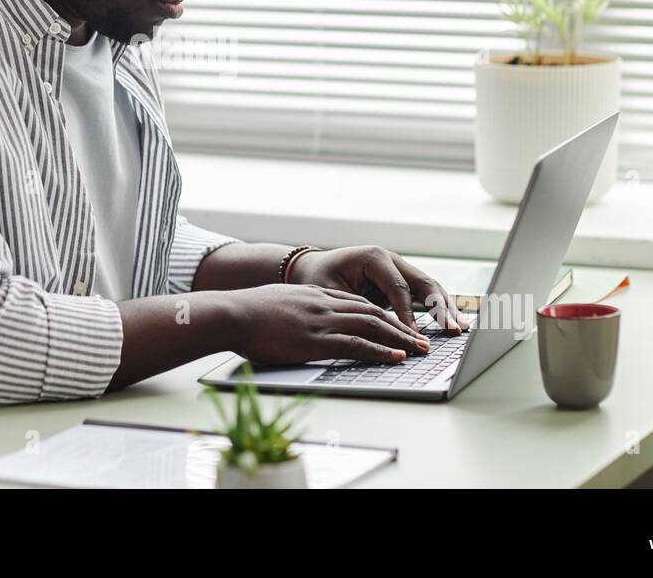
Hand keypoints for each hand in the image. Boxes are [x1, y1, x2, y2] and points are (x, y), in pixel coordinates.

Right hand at [230, 283, 431, 365]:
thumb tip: (295, 320)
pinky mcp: (316, 340)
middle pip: (372, 312)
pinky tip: (396, 357)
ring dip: (399, 339)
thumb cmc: (244, 313)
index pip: (357, 302)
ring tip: (419, 350)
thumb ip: (293, 309)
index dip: (381, 314)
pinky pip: (357, 344)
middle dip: (400, 326)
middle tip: (421, 339)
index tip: (398, 324)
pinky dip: (381, 351)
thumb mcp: (275, 303)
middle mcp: (324, 304)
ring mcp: (322, 321)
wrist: (231, 313)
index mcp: (314, 295)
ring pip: (371, 326)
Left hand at [287, 245, 470, 333]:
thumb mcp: (331, 293)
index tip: (414, 336)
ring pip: (429, 287)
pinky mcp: (402, 280)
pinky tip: (453, 323)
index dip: (408, 314)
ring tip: (460, 328)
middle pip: (423, 283)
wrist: (312, 267)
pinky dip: (439, 308)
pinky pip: (425, 294)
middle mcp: (391, 260)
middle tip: (453, 330)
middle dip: (440, 307)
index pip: (398, 288)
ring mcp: (399, 268)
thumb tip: (377, 331)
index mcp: (374, 257)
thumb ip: (355, 308)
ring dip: (446, 308)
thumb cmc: (319, 279)